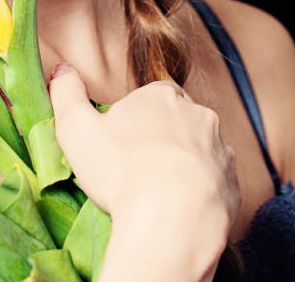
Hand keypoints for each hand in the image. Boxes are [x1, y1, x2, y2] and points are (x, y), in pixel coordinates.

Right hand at [49, 63, 240, 280]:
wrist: (172, 223)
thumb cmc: (121, 171)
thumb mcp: (76, 127)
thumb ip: (65, 92)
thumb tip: (61, 70)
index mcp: (162, 95)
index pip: (149, 98)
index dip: (133, 120)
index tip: (120, 145)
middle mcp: (199, 114)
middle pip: (176, 121)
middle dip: (160, 139)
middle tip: (137, 170)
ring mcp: (220, 148)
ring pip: (198, 149)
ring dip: (183, 164)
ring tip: (158, 193)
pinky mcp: (234, 183)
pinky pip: (216, 180)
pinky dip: (201, 190)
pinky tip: (180, 207)